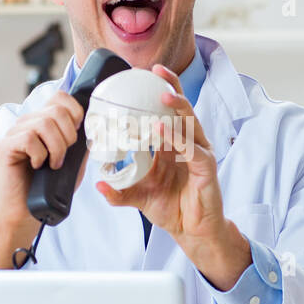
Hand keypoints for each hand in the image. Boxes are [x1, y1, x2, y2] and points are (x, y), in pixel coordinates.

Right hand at [0, 91, 87, 267]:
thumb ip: (82, 145)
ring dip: (56, 147)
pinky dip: (40, 155)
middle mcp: (28, 122)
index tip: (76, 136)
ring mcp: (15, 133)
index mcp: (44, 121)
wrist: (27, 210)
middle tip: (63, 156)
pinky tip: (38, 166)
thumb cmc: (49, 186)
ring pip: (44, 123)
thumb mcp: (74, 163)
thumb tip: (96, 128)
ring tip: (53, 164)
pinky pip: (29, 138)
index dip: (75, 113)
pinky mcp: (5, 146)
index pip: (61, 97)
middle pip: (57, 110)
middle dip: (68, 136)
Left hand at [95, 64, 249, 289]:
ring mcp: (200, 155)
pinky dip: (179, 140)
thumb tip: (97, 184)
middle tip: (156, 72)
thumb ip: (119, 191)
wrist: (191, 231)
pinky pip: (193, 150)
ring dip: (177, 108)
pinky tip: (165, 131)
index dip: (159, 92)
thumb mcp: (138, 197)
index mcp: (172, 145)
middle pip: (182, 109)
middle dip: (171, 88)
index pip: (168, 112)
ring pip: (191, 124)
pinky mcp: (206, 169)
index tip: (144, 74)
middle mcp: (188, 145)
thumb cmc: (171, 208)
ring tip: (162, 96)